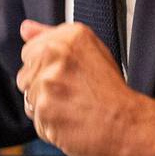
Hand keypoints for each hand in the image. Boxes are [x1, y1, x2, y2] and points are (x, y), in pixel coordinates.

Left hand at [17, 20, 154, 155]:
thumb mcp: (90, 52)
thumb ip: (52, 37)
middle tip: (72, 94)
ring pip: (28, 98)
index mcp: (69, 36)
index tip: (64, 76)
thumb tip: (26, 29)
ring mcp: (48, 82)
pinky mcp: (44, 109)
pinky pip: (35, 120)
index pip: (30, 49)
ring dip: (45, 108)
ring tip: (72, 108)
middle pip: (25, 75)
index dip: (46, 67)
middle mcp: (56, 54)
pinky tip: (70, 122)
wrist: (129, 126)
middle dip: (42, 88)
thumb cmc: (113, 93)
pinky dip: (50, 126)